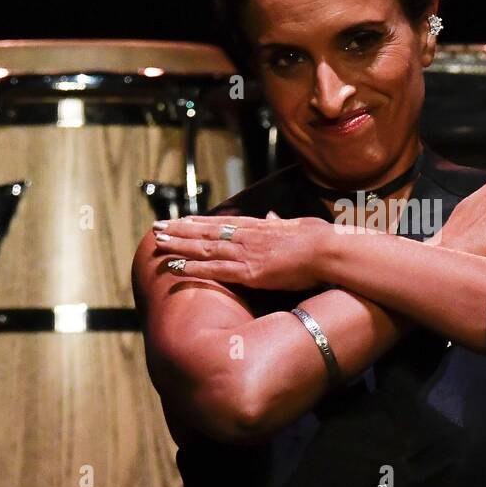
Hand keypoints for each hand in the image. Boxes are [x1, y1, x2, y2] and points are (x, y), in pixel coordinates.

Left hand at [150, 211, 331, 290]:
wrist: (328, 249)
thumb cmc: (320, 238)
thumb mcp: (298, 224)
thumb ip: (280, 222)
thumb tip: (272, 215)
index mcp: (259, 227)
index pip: (223, 223)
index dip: (200, 222)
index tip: (183, 219)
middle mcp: (247, 237)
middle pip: (207, 232)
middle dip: (180, 230)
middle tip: (158, 227)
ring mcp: (246, 253)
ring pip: (204, 248)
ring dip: (179, 245)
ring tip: (158, 242)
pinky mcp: (249, 272)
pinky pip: (215, 271)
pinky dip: (193, 269)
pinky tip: (175, 268)